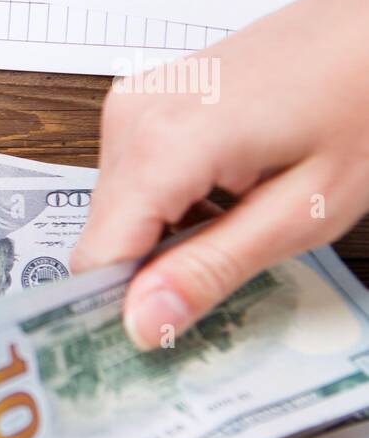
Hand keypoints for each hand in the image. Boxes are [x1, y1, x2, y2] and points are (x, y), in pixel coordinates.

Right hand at [71, 0, 368, 348]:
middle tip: (228, 270)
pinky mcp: (140, 102)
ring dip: (165, 235)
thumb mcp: (301, 211)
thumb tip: (142, 325)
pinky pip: (131, 178)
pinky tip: (226, 189)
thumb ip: (212, 270)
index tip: (159, 336)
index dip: (120, 306)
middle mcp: (130, 119)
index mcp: (163, 146)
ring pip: (116, 211)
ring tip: (240, 216)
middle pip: (104, 236)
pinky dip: (169, 201)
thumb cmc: (357, 104)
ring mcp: (131, 104)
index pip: (95, 257)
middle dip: (152, 269)